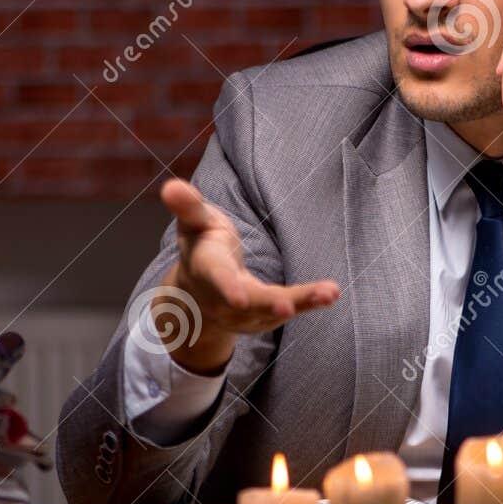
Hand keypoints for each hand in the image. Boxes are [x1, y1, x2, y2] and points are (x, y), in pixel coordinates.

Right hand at [151, 178, 339, 373]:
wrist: (197, 295)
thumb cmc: (201, 247)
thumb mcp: (194, 223)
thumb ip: (188, 206)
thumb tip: (170, 186)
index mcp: (207, 270)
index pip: (216, 278)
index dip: (226, 287)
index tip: (239, 298)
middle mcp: (224, 299)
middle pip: (248, 302)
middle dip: (267, 304)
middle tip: (287, 307)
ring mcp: (245, 314)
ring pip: (272, 310)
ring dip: (302, 302)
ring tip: (328, 293)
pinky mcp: (265, 317)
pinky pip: (290, 309)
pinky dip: (311, 302)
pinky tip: (332, 294)